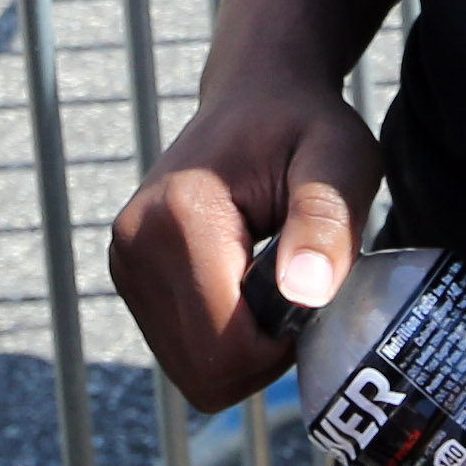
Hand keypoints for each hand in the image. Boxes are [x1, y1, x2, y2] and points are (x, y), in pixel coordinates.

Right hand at [109, 71, 384, 411]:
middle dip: (264, 353)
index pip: (228, 347)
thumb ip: (326, 222)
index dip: (284, 343)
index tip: (312, 287)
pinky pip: (181, 351)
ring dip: (244, 348)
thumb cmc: (306, 125)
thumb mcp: (341, 159)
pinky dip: (222, 338)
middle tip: (296, 289)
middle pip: (204, 371)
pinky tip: (244, 286)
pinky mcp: (128, 275)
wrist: (257, 94)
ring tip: (271, 281)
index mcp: (180, 216)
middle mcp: (135, 243)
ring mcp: (124, 262)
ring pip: (190, 370)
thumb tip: (305, 293)